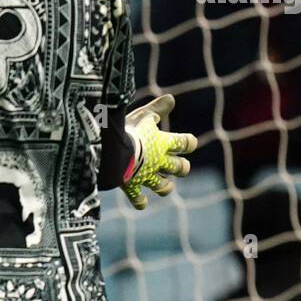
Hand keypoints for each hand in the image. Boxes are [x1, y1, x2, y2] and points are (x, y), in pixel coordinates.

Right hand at [122, 94, 197, 209]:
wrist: (111, 152)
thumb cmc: (127, 130)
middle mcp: (159, 161)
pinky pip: (138, 198)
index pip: (186, 143)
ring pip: (163, 186)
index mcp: (163, 143)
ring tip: (165, 186)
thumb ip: (157, 109)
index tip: (187, 141)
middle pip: (180, 168)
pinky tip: (141, 202)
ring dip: (165, 187)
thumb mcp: (142, 115)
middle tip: (178, 166)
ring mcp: (145, 176)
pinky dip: (140, 202)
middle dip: (181, 168)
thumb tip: (171, 98)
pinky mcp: (131, 186)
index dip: (188, 142)